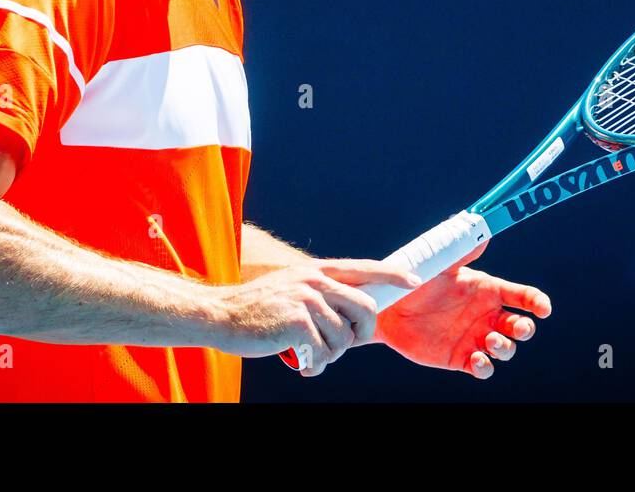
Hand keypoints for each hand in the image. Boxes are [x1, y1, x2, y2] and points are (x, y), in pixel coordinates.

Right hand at [211, 259, 419, 375]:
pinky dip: (316, 365)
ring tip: (311, 354)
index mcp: (317, 271)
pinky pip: (324, 352)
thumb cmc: (259, 309)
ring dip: (331, 355)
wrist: (221, 315)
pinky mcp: (298, 322)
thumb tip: (355, 313)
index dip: (392, 274)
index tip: (413, 280)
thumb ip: (323, 293)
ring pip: (344, 338)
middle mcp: (316, 281)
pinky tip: (302, 364)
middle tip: (345, 345)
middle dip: (361, 334)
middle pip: (365, 309)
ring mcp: (307, 300)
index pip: (365, 268)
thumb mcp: (294, 287)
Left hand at [371, 243, 551, 378]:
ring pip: (505, 349)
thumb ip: (463, 251)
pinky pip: (482, 368)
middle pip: (520, 326)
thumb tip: (485, 234)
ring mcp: (475, 337)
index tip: (544, 308)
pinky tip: (477, 360)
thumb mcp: (441, 263)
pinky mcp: (460, 357)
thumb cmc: (418, 279)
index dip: (537, 302)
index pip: (522, 296)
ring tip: (490, 340)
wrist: (390, 307)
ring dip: (505, 348)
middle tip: (517, 327)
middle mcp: (486, 315)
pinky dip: (485, 367)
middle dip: (525, 329)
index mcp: (488, 290)